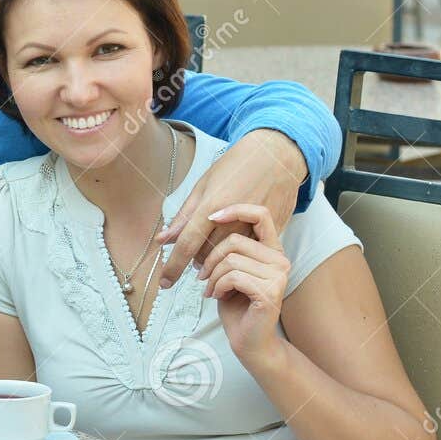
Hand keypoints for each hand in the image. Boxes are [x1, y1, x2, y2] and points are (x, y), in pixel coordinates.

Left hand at [157, 129, 302, 288]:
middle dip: (195, 261)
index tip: (164, 283)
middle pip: (206, 255)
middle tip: (193, 255)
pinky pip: (247, 254)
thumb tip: (163, 239)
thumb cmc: (236, 166)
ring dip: (214, 260)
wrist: (277, 157)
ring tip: (211, 252)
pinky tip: (232, 249)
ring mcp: (255, 227)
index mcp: (213, 205)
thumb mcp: (203, 185)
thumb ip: (183, 216)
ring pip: (226, 258)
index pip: (187, 245)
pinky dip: (235, 255)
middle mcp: (234, 219)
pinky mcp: (273, 233)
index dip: (174, 267)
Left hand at [198, 203, 290, 364]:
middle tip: (202, 277)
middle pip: (235, 240)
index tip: (210, 217)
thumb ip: (226, 249)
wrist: (249, 340)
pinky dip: (217, 286)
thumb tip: (204, 225)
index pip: (261, 215)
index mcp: (271, 250)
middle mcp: (280, 260)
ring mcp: (278, 276)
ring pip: (231, 260)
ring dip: (212, 277)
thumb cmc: (236, 304)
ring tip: (211, 290)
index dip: (235, 210)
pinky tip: (218, 297)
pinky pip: (233, 277)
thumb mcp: (229, 271)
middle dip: (210, 259)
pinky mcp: (270, 291)